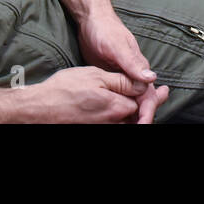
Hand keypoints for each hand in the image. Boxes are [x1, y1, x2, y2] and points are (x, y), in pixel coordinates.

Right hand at [26, 66, 163, 122]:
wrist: (39, 108)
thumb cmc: (65, 89)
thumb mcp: (96, 76)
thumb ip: (122, 81)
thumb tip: (144, 82)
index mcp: (116, 108)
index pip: (143, 103)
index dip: (152, 95)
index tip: (164, 90)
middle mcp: (112, 123)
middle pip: (138, 116)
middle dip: (151, 106)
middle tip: (164, 94)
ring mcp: (103, 127)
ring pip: (127, 120)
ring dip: (140, 110)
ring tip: (152, 98)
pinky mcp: (94, 127)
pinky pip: (115, 122)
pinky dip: (126, 114)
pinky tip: (126, 104)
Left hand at [77, 9, 164, 122]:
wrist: (91, 20)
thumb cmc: (105, 30)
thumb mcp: (116, 46)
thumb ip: (133, 62)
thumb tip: (152, 78)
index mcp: (139, 68)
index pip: (147, 96)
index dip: (146, 112)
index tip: (142, 124)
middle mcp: (134, 74)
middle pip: (142, 102)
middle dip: (140, 118)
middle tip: (134, 129)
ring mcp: (122, 76)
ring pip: (131, 101)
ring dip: (131, 115)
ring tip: (126, 125)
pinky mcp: (111, 78)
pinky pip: (119, 96)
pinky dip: (120, 108)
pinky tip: (116, 117)